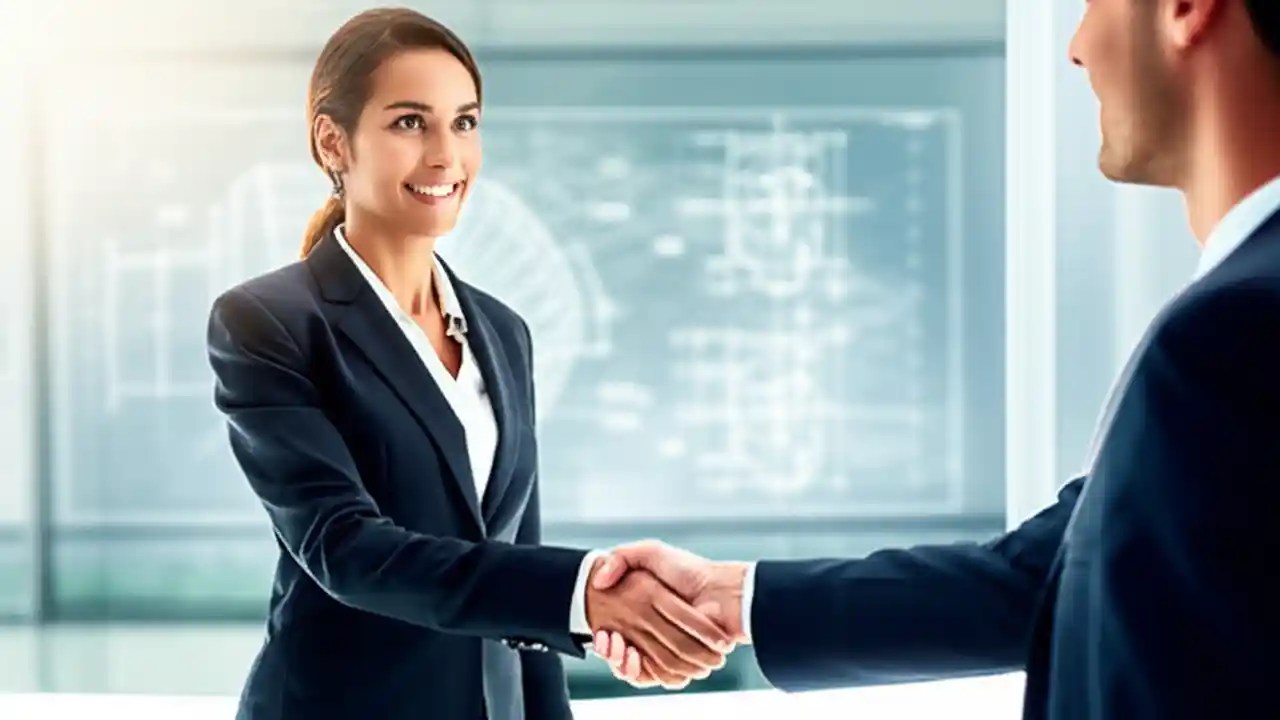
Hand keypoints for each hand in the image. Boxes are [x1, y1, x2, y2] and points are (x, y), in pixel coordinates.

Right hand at [584, 555, 732, 689]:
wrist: (723, 593)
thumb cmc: (690, 570)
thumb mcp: (650, 552)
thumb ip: (622, 557)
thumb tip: (598, 580)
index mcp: (645, 611)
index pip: (613, 632)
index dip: (604, 636)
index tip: (600, 631)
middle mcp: (654, 633)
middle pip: (621, 654)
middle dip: (610, 651)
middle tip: (607, 640)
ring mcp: (667, 650)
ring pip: (635, 669)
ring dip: (621, 663)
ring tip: (620, 648)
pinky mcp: (680, 663)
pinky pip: (656, 676)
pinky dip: (642, 672)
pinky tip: (634, 657)